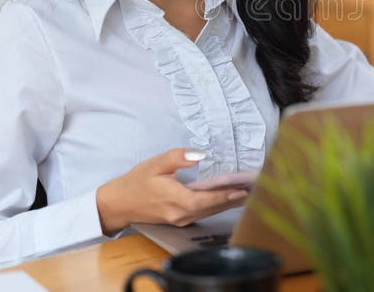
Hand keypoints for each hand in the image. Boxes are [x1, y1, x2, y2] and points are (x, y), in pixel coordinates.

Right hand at [96, 148, 249, 235]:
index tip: (246, 188)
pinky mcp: (179, 219)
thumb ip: (178, 157)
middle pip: (214, 208)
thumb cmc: (136, 182)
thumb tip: (199, 154)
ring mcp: (181, 219)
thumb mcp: (156, 164)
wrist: (118, 204)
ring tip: (247, 190)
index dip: (229, 194)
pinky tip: (227, 196)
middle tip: (255, 187)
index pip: (210, 200)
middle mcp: (182, 215)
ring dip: (228, 202)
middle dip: (234, 197)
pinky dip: (217, 205)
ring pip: (210, 212)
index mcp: (178, 201)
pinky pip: (203, 212)